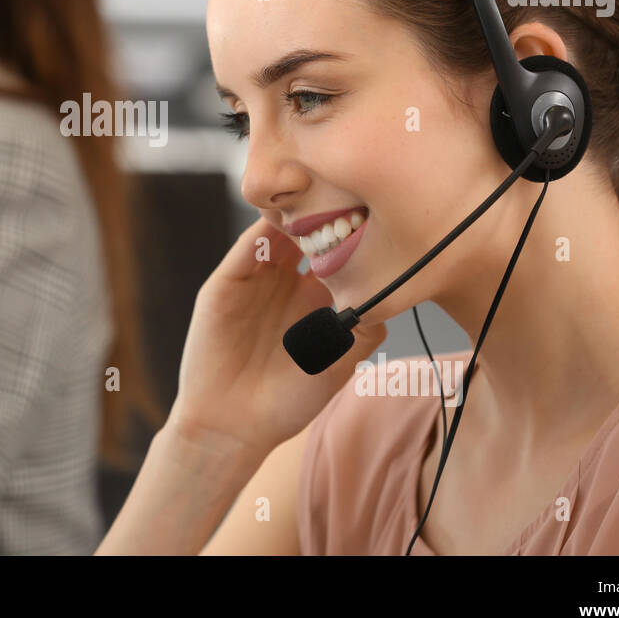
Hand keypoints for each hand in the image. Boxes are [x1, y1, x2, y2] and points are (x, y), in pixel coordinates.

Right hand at [168, 215, 387, 459]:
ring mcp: (256, 279)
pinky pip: (244, 249)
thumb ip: (365, 330)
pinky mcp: (226, 283)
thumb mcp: (339, 365)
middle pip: (307, 231)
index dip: (355, 231)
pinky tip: (279, 222)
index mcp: (316, 297)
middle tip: (347, 191)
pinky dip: (260, 231)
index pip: (338, 251)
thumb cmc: (288, 401)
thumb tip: (392, 292)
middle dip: (325, 210)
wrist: (232, 426)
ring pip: (274, 231)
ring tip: (315, 197)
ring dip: (292, 214)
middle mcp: (287, 281)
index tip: (378, 211)